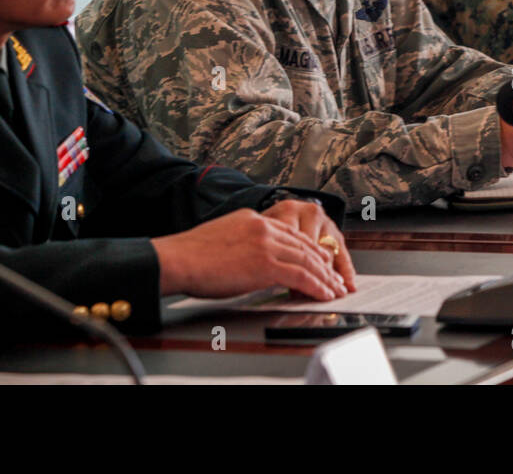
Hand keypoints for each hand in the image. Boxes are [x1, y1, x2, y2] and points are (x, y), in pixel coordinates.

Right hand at [152, 208, 348, 300]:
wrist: (177, 258)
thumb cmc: (191, 255)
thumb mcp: (223, 238)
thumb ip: (245, 244)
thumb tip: (254, 261)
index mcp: (254, 219)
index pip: (291, 234)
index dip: (310, 250)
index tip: (321, 262)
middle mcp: (263, 227)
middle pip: (305, 246)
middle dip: (324, 265)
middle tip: (336, 278)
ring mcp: (266, 244)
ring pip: (307, 261)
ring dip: (325, 278)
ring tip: (335, 290)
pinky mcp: (265, 264)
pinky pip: (301, 276)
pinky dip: (317, 286)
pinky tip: (324, 294)